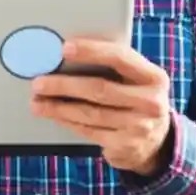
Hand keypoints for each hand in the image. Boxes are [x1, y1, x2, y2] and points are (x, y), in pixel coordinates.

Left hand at [30, 38, 172, 175]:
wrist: (157, 142)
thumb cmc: (138, 100)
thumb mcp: (139, 81)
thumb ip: (116, 67)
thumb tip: (69, 54)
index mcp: (154, 77)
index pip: (120, 58)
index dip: (91, 51)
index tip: (65, 48)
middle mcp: (151, 102)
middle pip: (99, 89)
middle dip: (64, 85)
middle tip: (39, 83)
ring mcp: (139, 127)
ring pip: (90, 113)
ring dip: (58, 107)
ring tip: (38, 101)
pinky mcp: (125, 146)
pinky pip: (89, 131)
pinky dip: (68, 121)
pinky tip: (54, 115)